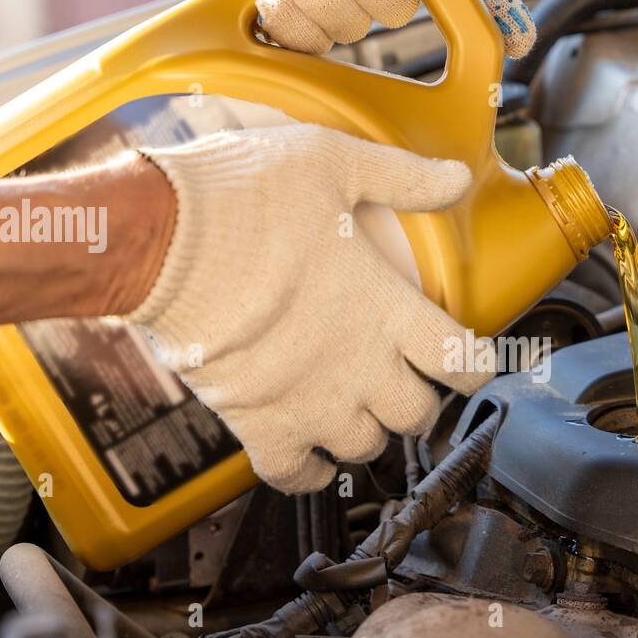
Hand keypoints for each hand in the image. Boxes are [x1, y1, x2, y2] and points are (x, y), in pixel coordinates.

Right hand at [124, 125, 489, 492]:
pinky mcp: (259, 423)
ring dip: (368, 431)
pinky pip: (298, 475)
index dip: (476, 365)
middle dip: (419, 401)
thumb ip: (404, 177)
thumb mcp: (334, 162)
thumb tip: (456, 176)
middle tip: (404, 381)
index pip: (463, 361)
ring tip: (355, 407)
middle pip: (417, 415)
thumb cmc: (242, 197)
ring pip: (366, 448)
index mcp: (387, 307)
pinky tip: (313, 455)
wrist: (160, 237)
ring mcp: (310, 401)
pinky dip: (311, 473)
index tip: (471, 361)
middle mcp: (359, 365)